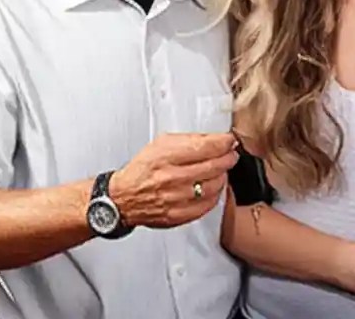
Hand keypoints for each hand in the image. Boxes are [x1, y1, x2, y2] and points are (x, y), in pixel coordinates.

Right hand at [109, 132, 238, 228]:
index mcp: (165, 156)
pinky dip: (215, 194)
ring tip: (219, 170)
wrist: (124, 198)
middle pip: (215, 166)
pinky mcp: (181, 215)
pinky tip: (210, 187)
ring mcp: (178, 198)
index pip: (206, 147)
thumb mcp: (159, 145)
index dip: (224, 142)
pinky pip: (209, 204)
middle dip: (228, 158)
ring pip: (216, 185)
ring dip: (222, 176)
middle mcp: (172, 178)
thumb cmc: (141, 170)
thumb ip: (186, 140)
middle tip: (230, 154)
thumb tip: (212, 139)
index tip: (229, 141)